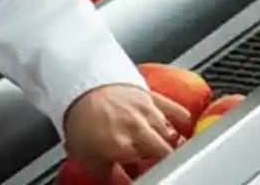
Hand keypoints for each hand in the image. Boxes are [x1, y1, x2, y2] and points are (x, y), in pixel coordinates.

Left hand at [62, 84, 192, 182]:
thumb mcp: (89, 158)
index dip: (156, 172)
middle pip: (168, 151)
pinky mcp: (151, 95)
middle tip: (162, 164)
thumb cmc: (80, 121)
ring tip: (171, 151)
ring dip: (173, 144)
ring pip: (172, 133)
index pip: (154, 169)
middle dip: (167, 160)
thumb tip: (126, 184)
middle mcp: (140, 128)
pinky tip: (185, 128)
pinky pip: (176, 110)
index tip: (152, 173)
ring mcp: (148, 111)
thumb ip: (113, 177)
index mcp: (125, 146)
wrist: (74, 85)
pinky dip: (183, 121)